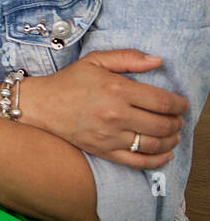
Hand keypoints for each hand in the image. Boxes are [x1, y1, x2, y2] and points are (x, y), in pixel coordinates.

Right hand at [18, 50, 187, 169]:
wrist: (40, 106)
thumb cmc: (68, 83)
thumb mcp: (95, 61)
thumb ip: (128, 58)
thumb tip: (158, 61)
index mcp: (117, 90)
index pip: (163, 102)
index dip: (179, 105)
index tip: (181, 104)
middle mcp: (116, 115)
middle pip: (163, 124)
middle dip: (177, 122)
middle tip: (178, 119)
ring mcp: (111, 136)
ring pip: (154, 144)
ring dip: (172, 140)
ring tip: (173, 134)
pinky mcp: (104, 151)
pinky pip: (138, 162)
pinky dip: (157, 160)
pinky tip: (165, 154)